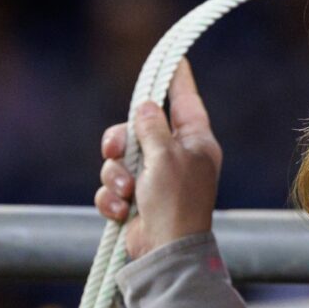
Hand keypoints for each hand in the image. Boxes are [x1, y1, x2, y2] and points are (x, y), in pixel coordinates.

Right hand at [93, 58, 221, 260]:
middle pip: (138, 127)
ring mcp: (154, 179)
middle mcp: (176, 156)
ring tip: (126, 193)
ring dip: (116, 175)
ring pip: (119, 158)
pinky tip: (122, 211)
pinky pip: (112, 186)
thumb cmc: (174, 204)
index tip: (174, 54)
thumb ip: (151, 126)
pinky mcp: (135, 200)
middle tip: (117, 150)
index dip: (175, 76)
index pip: (184, 98)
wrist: (164, 253)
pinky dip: (112, 198)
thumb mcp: (164, 156)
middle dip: (121, 141)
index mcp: (195, 141)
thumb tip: (144, 104)